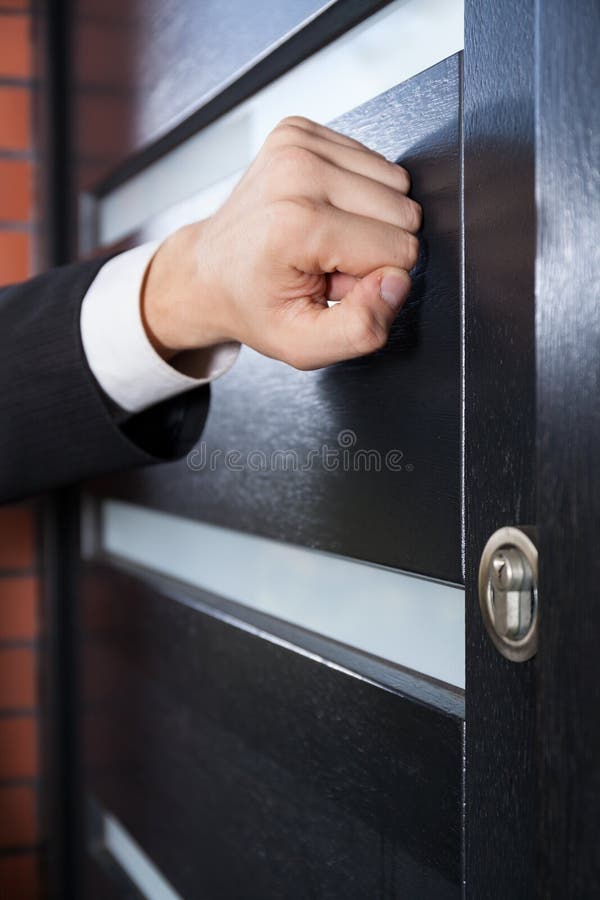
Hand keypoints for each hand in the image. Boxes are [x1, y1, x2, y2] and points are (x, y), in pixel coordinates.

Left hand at [142, 116, 420, 369]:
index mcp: (297, 224)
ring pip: (396, 182)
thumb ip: (361, 329)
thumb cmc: (253, 305)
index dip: (379, 278)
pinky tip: (323, 214)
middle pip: (404, 210)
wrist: (209, 272)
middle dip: (376, 246)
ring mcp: (297, 144)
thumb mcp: (304, 345)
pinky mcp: (301, 131)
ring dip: (368, 219)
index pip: (401, 249)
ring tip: (324, 241)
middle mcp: (297, 172)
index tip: (338, 283)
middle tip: (330, 264)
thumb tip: (398, 284)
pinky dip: (356, 193)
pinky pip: (373, 162)